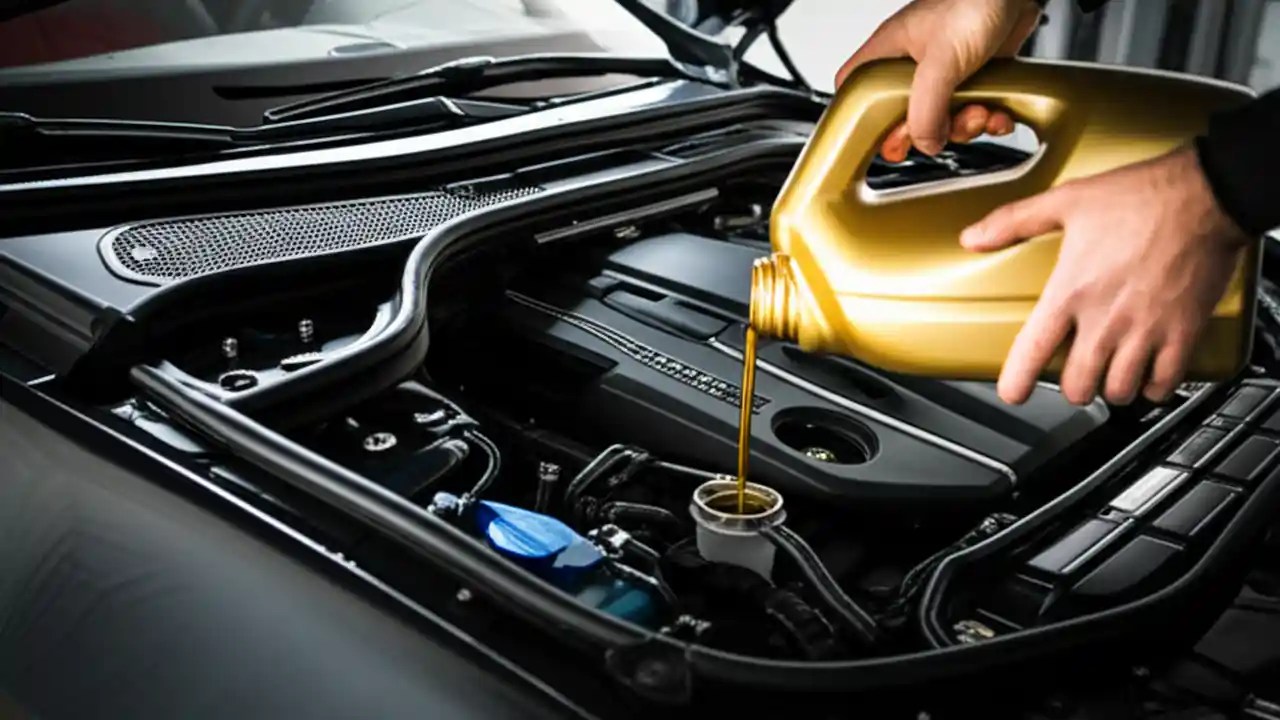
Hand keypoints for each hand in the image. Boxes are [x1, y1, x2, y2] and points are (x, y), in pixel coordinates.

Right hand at [835, 0, 1041, 162]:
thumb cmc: (974, 1)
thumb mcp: (942, 61)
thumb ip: (926, 109)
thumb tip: (924, 143)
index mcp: (891, 52)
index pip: (858, 91)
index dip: (865, 121)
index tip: (885, 140)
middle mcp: (914, 63)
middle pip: (905, 115)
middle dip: (929, 130)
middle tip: (940, 133)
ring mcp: (945, 70)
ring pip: (944, 117)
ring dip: (966, 125)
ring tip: (980, 113)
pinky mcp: (975, 74)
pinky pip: (974, 109)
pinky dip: (989, 118)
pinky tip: (998, 113)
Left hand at [960, 147, 1251, 405]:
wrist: (1208, 194)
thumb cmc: (1141, 196)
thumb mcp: (1066, 201)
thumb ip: (1014, 222)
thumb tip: (974, 237)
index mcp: (1071, 291)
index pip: (1033, 352)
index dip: (1017, 382)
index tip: (1013, 392)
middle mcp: (1105, 320)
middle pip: (1078, 385)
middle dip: (1072, 386)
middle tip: (1075, 373)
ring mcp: (1146, 331)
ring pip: (1119, 391)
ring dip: (1111, 388)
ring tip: (1110, 373)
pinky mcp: (1183, 333)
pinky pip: (1164, 384)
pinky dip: (1153, 387)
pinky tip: (1148, 373)